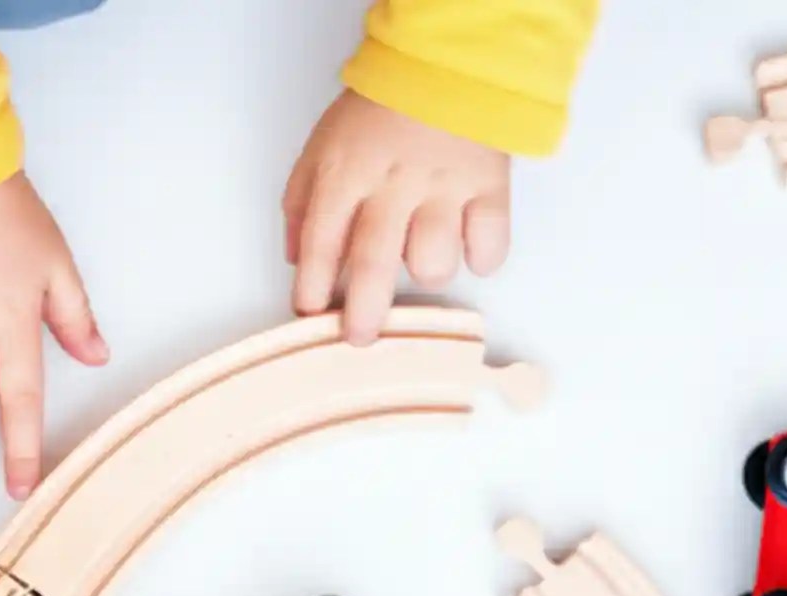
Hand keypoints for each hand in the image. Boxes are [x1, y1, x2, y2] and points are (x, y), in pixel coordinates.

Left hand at [283, 90, 510, 343]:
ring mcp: (445, 188)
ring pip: (434, 263)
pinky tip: (466, 246)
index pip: (322, 242)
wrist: (445, 67)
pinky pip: (489, 248)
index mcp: (346, 173)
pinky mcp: (490, 187)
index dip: (314, 287)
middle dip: (364, 313)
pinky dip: (479, 259)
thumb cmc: (377, 112)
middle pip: (375, 264)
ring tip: (419, 257)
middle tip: (360, 337)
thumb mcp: (321, 147)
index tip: (311, 315)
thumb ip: (302, 204)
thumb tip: (295, 260)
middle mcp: (394, 186)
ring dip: (423, 273)